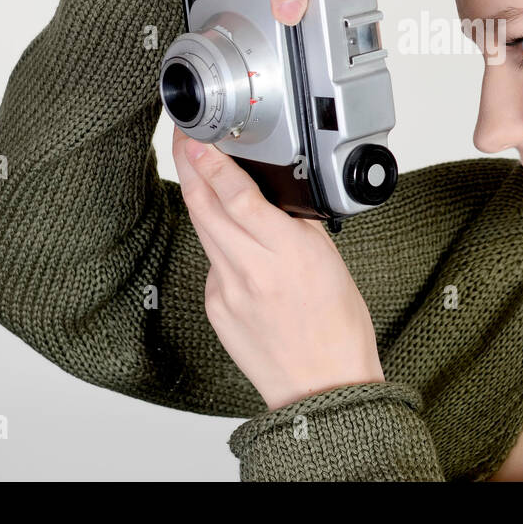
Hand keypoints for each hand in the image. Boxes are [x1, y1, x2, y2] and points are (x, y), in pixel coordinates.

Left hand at [171, 126, 385, 410]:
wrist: (321, 386)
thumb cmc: (337, 329)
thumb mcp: (331, 262)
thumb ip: (299, 225)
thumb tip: (276, 195)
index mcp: (287, 254)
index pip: (239, 197)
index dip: (213, 163)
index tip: (197, 139)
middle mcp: (251, 270)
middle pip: (205, 206)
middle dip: (190, 166)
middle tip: (184, 137)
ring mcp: (226, 291)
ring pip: (203, 229)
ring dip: (198, 196)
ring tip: (197, 169)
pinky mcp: (214, 307)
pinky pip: (210, 262)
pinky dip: (217, 242)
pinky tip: (230, 239)